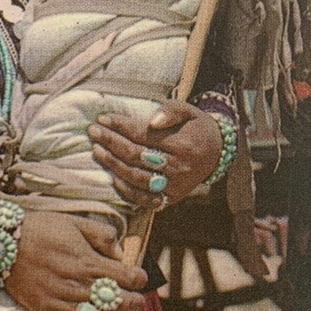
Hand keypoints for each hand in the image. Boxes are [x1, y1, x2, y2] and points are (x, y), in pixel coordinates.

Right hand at [5, 212, 147, 310]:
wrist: (4, 244)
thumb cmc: (41, 229)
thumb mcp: (76, 222)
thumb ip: (103, 235)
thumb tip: (119, 253)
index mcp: (88, 261)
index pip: (128, 277)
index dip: (140, 279)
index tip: (140, 278)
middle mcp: (78, 285)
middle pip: (119, 302)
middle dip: (135, 304)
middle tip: (138, 303)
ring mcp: (63, 302)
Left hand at [89, 101, 223, 209]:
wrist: (216, 154)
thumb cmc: (196, 128)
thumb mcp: (188, 111)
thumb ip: (170, 111)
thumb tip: (152, 121)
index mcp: (184, 145)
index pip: (144, 135)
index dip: (121, 126)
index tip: (103, 118)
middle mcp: (179, 168)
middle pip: (136, 156)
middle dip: (111, 142)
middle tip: (94, 131)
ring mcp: (174, 187)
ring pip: (136, 178)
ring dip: (113, 164)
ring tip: (97, 150)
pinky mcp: (169, 199)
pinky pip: (143, 199)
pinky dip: (125, 189)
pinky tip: (111, 175)